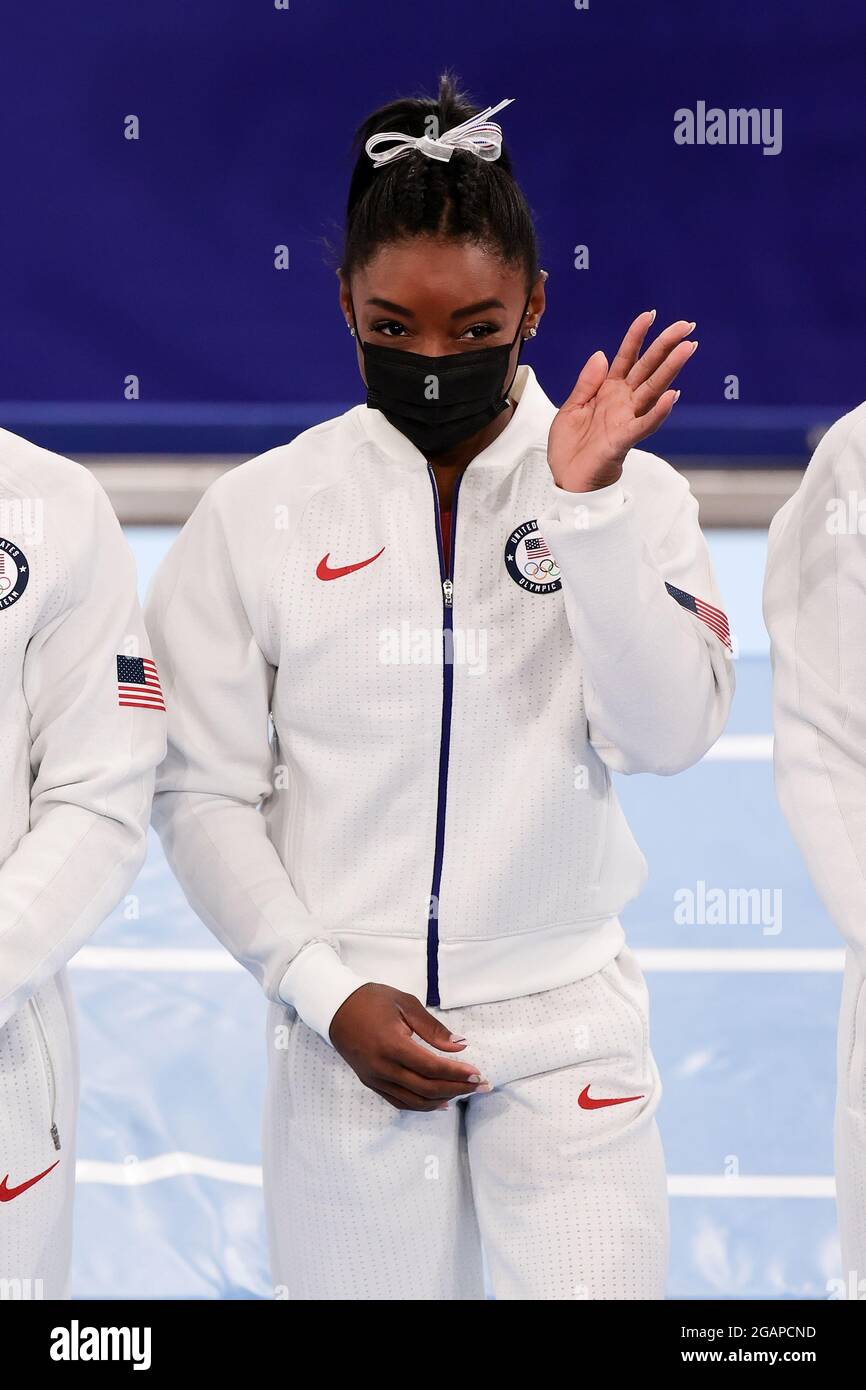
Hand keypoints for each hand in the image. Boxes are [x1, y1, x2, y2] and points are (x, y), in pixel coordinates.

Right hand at [329, 983, 489, 1110]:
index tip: (478, 1074)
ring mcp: (375, 1078)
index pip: (431, 1067)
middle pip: (426, 1089)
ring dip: (442, 1100)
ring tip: (464, 1093)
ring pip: (414, 1101)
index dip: (457, 1074)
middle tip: (481, 1086)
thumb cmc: (372, 1000)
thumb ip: (433, 1028)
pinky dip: (421, 1105)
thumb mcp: (405, 1003)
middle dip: (457, 1089)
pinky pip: (399, 1101)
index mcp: (392, 1045)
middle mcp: (382, 1067)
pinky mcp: (371, 1082)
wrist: (335, 1007)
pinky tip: (439, 1102)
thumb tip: (460, 1044)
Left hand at [547, 311, 696, 492]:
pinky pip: (644, 423)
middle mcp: (622, 401)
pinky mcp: (624, 439)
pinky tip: (672, 395)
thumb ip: (586, 383)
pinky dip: (658, 411)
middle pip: (647, 368)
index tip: (649, 315)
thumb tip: (601, 354)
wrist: (568, 480)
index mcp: (607, 391)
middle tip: (687, 326)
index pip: (625, 358)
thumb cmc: (570, 448)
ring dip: (670, 369)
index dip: (636, 336)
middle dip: (665, 346)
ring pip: (652, 389)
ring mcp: (626, 418)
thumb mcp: (570, 408)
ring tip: (687, 349)